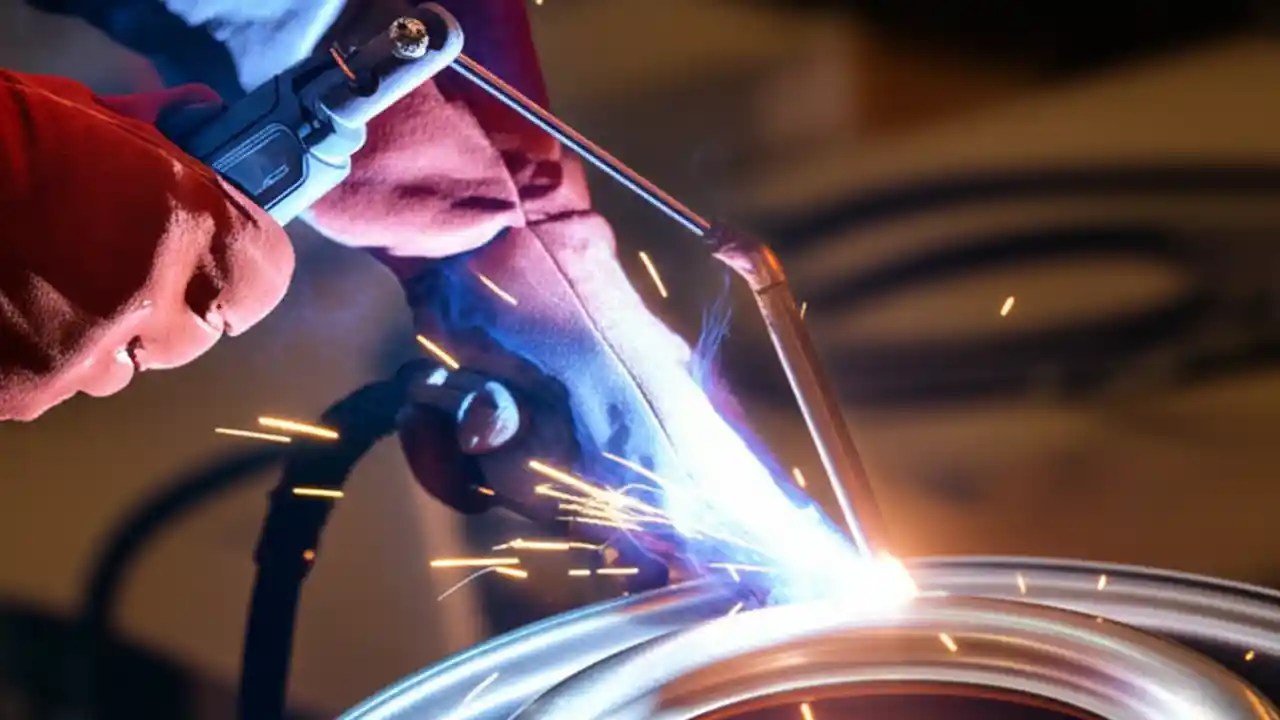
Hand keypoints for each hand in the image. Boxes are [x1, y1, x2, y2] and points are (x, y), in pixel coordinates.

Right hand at [0, 72, 292, 419]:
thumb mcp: (85, 116)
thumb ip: (157, 136)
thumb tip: (202, 117)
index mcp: (193, 230)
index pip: (265, 278)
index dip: (239, 262)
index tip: (215, 248)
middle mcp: (157, 306)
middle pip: (197, 329)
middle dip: (166, 299)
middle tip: (109, 258)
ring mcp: (90, 362)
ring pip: (126, 363)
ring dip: (102, 333)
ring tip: (43, 282)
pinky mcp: (28, 395)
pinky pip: (58, 384)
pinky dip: (40, 356)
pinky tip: (8, 311)